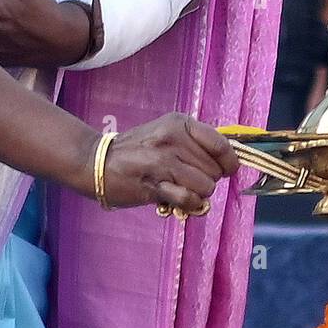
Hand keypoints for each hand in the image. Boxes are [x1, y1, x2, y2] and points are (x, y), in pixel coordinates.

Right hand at [93, 112, 239, 211]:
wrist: (97, 162)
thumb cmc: (137, 151)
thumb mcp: (167, 134)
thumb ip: (195, 143)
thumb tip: (229, 161)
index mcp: (179, 123)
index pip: (220, 144)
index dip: (229, 162)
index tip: (226, 170)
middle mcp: (173, 138)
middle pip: (215, 170)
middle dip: (207, 180)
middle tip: (187, 179)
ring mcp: (164, 161)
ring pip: (205, 186)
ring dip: (197, 194)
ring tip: (180, 188)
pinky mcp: (155, 184)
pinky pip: (189, 199)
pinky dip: (187, 204)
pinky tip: (175, 199)